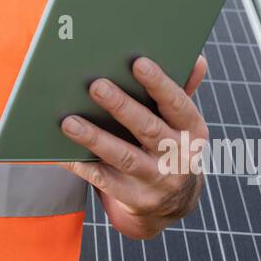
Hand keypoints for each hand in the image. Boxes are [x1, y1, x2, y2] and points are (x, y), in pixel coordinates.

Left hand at [59, 55, 209, 239]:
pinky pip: (104, 181)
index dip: (159, 83)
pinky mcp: (136, 199)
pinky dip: (82, 167)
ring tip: (69, 122)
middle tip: (96, 86)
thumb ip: (183, 90)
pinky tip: (62, 154)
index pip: (177, 103)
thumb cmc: (170, 144)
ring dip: (95, 138)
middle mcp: (179, 156)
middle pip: (148, 128)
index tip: (138, 62)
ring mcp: (158, 180)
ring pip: (123, 157)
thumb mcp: (182, 123)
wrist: (174, 201)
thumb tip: (198, 59)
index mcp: (192, 130)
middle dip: (121, 106)